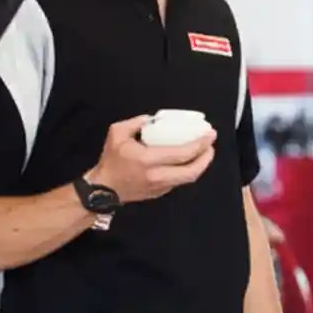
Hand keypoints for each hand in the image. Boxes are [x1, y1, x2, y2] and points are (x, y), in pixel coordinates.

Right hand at [87, 114, 216, 203]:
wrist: (102, 190)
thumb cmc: (110, 160)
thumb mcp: (117, 133)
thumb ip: (136, 122)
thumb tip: (154, 119)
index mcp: (148, 160)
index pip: (182, 154)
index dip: (200, 144)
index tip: (210, 135)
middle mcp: (158, 176)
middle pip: (192, 171)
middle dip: (206, 157)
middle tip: (210, 145)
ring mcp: (160, 187)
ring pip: (188, 179)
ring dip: (200, 165)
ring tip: (205, 152)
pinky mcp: (160, 193)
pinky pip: (179, 181)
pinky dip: (188, 170)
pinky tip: (190, 161)